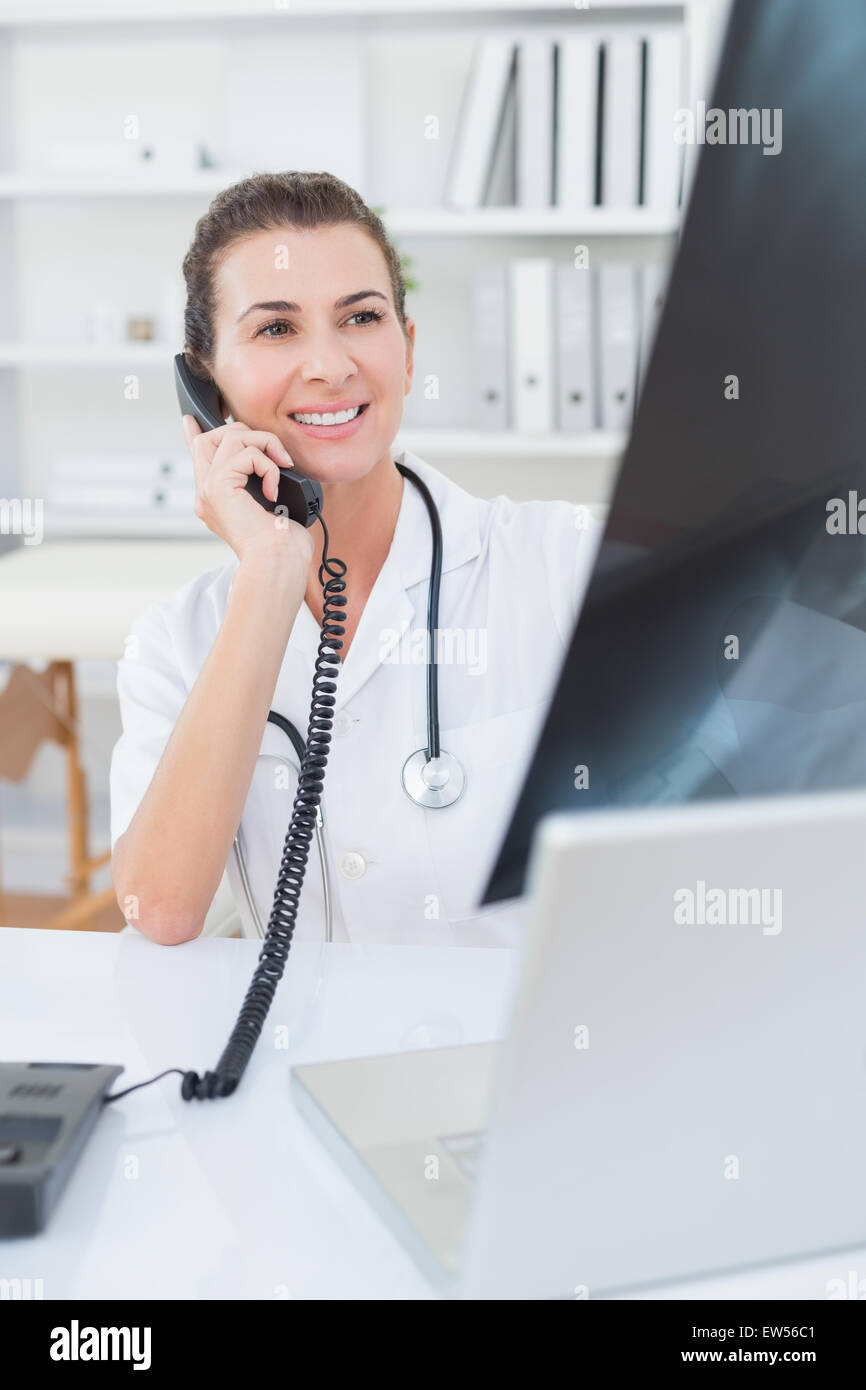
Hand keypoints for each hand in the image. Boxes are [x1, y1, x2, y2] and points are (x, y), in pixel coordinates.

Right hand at [182, 415, 314, 570]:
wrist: (277, 563)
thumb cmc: (282, 546)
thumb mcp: (272, 508)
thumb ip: (261, 484)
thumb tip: (273, 461)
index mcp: (214, 500)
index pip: (199, 459)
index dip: (194, 436)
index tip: (190, 421)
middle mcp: (206, 494)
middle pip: (211, 439)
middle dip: (246, 434)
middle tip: (275, 454)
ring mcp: (208, 490)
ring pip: (231, 438)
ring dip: (264, 444)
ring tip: (282, 467)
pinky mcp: (218, 488)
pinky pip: (246, 454)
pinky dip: (269, 466)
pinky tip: (274, 489)